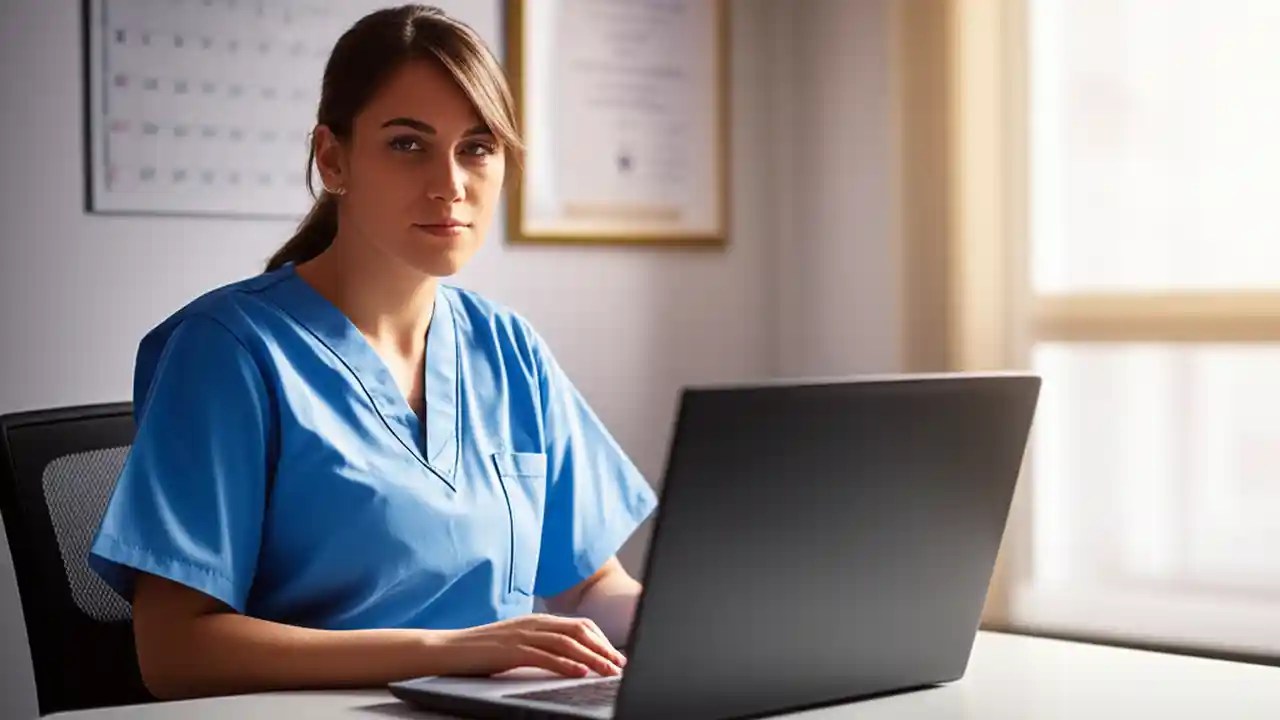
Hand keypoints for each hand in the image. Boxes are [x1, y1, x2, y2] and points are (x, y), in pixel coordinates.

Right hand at [431, 614, 626, 677]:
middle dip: (603, 648)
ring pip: (567, 643)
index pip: (580, 625)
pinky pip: (545, 656)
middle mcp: (534, 623)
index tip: (615, 656)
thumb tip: (568, 658)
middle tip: (620, 665)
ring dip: (592, 657)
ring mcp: (523, 635)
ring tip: (608, 671)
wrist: (449, 649)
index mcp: (538, 620)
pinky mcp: (512, 650)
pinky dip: (566, 664)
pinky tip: (580, 672)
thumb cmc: (482, 650)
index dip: (601, 640)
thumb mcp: (517, 643)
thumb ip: (540, 645)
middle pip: (579, 631)